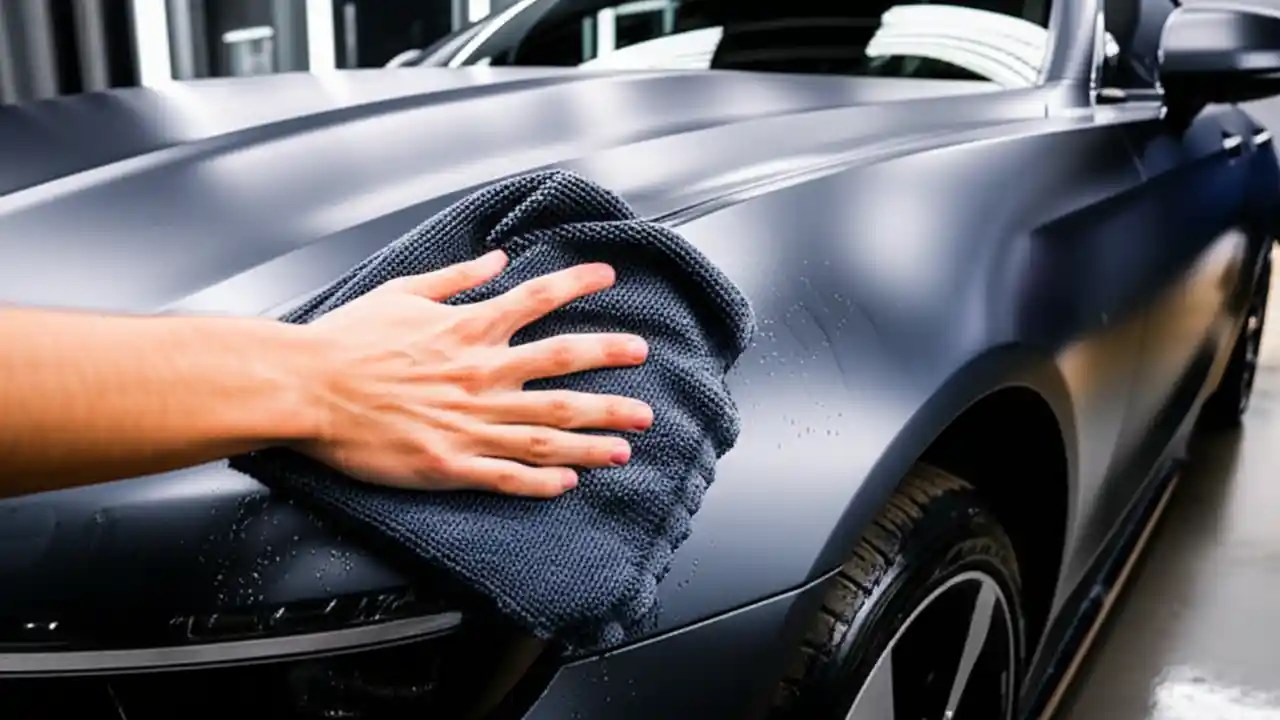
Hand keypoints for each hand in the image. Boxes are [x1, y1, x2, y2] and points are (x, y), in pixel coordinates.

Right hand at [294, 250, 652, 497]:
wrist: (305, 389)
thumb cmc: (345, 341)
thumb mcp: (401, 293)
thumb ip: (456, 278)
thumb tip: (498, 258)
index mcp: (468, 329)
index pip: (537, 298)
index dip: (577, 284)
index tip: (609, 276)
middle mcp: (480, 374)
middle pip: (562, 365)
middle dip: (610, 362)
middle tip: (644, 361)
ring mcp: (469, 422)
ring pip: (548, 430)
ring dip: (594, 435)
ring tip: (629, 443)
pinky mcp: (448, 463)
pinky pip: (507, 475)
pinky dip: (542, 481)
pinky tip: (571, 482)